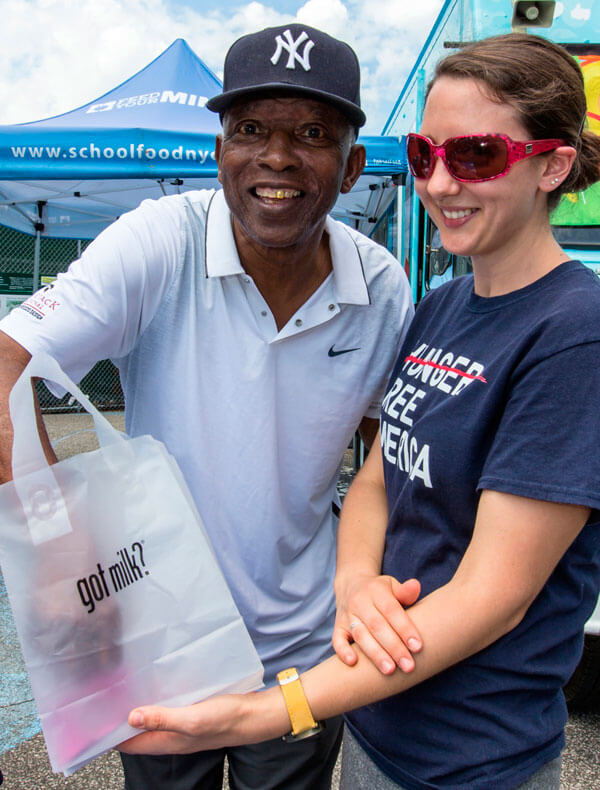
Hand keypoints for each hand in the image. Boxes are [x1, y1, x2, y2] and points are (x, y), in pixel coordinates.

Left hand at [119, 689, 285, 754]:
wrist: (254, 714)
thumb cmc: (226, 719)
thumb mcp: (193, 719)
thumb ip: (163, 718)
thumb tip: (131, 717)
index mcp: (167, 742)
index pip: (129, 743)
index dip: (110, 733)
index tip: (94, 716)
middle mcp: (170, 735)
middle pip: (137, 731)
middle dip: (119, 717)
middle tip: (104, 694)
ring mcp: (180, 723)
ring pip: (150, 717)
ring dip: (137, 705)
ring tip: (122, 685)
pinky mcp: (189, 711)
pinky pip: (165, 706)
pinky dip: (155, 697)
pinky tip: (153, 681)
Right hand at [333, 575, 421, 674]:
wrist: (351, 584)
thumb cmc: (380, 591)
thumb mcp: (392, 586)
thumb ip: (405, 591)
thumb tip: (415, 586)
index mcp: (376, 590)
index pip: (391, 610)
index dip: (405, 629)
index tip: (418, 647)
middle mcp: (359, 602)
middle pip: (377, 626)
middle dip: (394, 648)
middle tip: (408, 666)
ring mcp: (347, 615)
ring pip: (361, 635)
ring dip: (375, 654)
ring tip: (389, 670)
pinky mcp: (338, 627)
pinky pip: (337, 639)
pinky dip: (343, 651)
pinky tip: (353, 662)